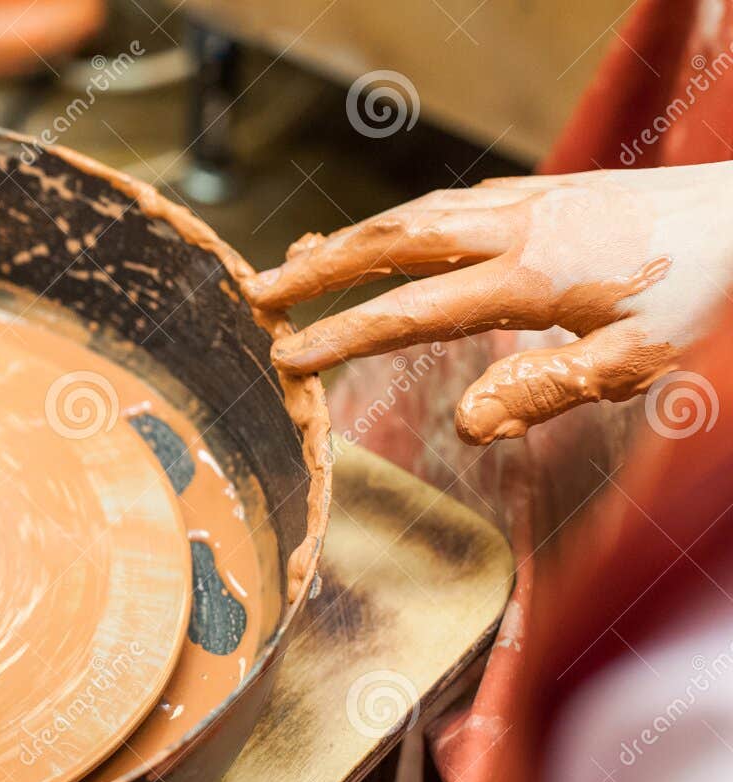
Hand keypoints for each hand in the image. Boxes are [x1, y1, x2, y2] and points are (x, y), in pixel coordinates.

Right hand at [242, 163, 732, 443]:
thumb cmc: (697, 290)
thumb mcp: (634, 359)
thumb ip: (548, 389)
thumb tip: (469, 425)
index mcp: (529, 277)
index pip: (411, 313)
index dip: (343, 337)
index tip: (288, 359)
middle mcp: (512, 228)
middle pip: (391, 245)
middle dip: (317, 272)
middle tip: (256, 295)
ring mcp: (520, 201)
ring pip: (411, 216)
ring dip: (346, 241)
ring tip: (295, 265)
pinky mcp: (533, 191)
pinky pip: (441, 204)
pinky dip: (391, 223)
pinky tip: (374, 240)